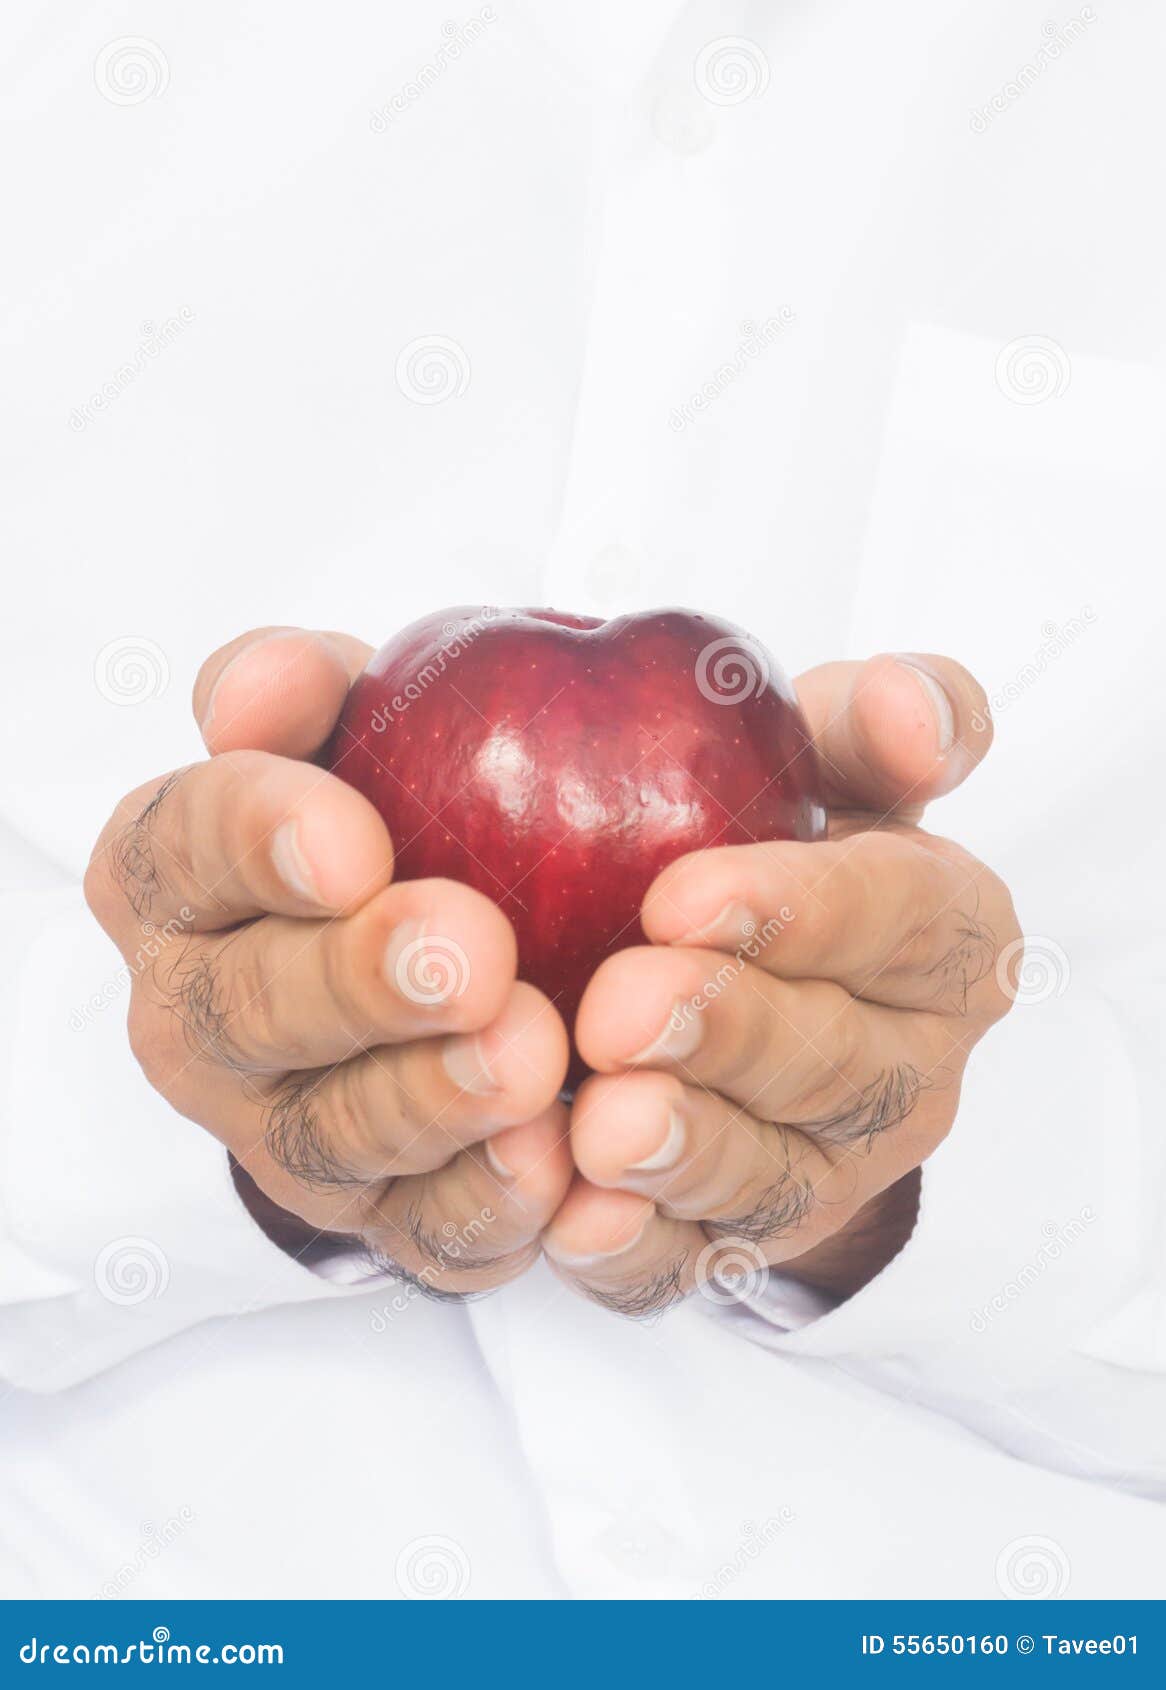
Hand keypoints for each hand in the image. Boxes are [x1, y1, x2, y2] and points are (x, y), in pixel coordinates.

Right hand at [84, 628, 572, 1296]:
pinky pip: (415, 1232)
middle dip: (357, 985)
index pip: (181, 849)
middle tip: (469, 953)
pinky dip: (484, 1207)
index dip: (258, 843)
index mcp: (174, 881)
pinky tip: (555, 1167)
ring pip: (327, 1137)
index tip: (358, 842)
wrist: (433, 956)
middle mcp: (198, 1018)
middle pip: (247, 1012)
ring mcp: (275, 1130)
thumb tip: (258, 688)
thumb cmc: (389, 815)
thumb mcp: (349, 726)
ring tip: (530, 1058)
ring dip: (429, 1103)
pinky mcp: (370, 1215)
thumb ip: (304, 690)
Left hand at [541, 654, 1020, 1316]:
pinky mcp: (749, 1241)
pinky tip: (571, 1226)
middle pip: (836, 1063)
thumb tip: (907, 708)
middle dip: (728, 1038)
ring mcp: (834, 1168)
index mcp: (949, 938)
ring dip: (688, 1156)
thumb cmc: (779, 846)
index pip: (900, 919)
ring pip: (775, 1179)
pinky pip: (698, 1264)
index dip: (801, 912)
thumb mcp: (827, 763)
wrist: (740, 977)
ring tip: (599, 1127)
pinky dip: (638, 1253)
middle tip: (619, 1011)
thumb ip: (872, 722)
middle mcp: (911, 1069)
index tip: (680, 895)